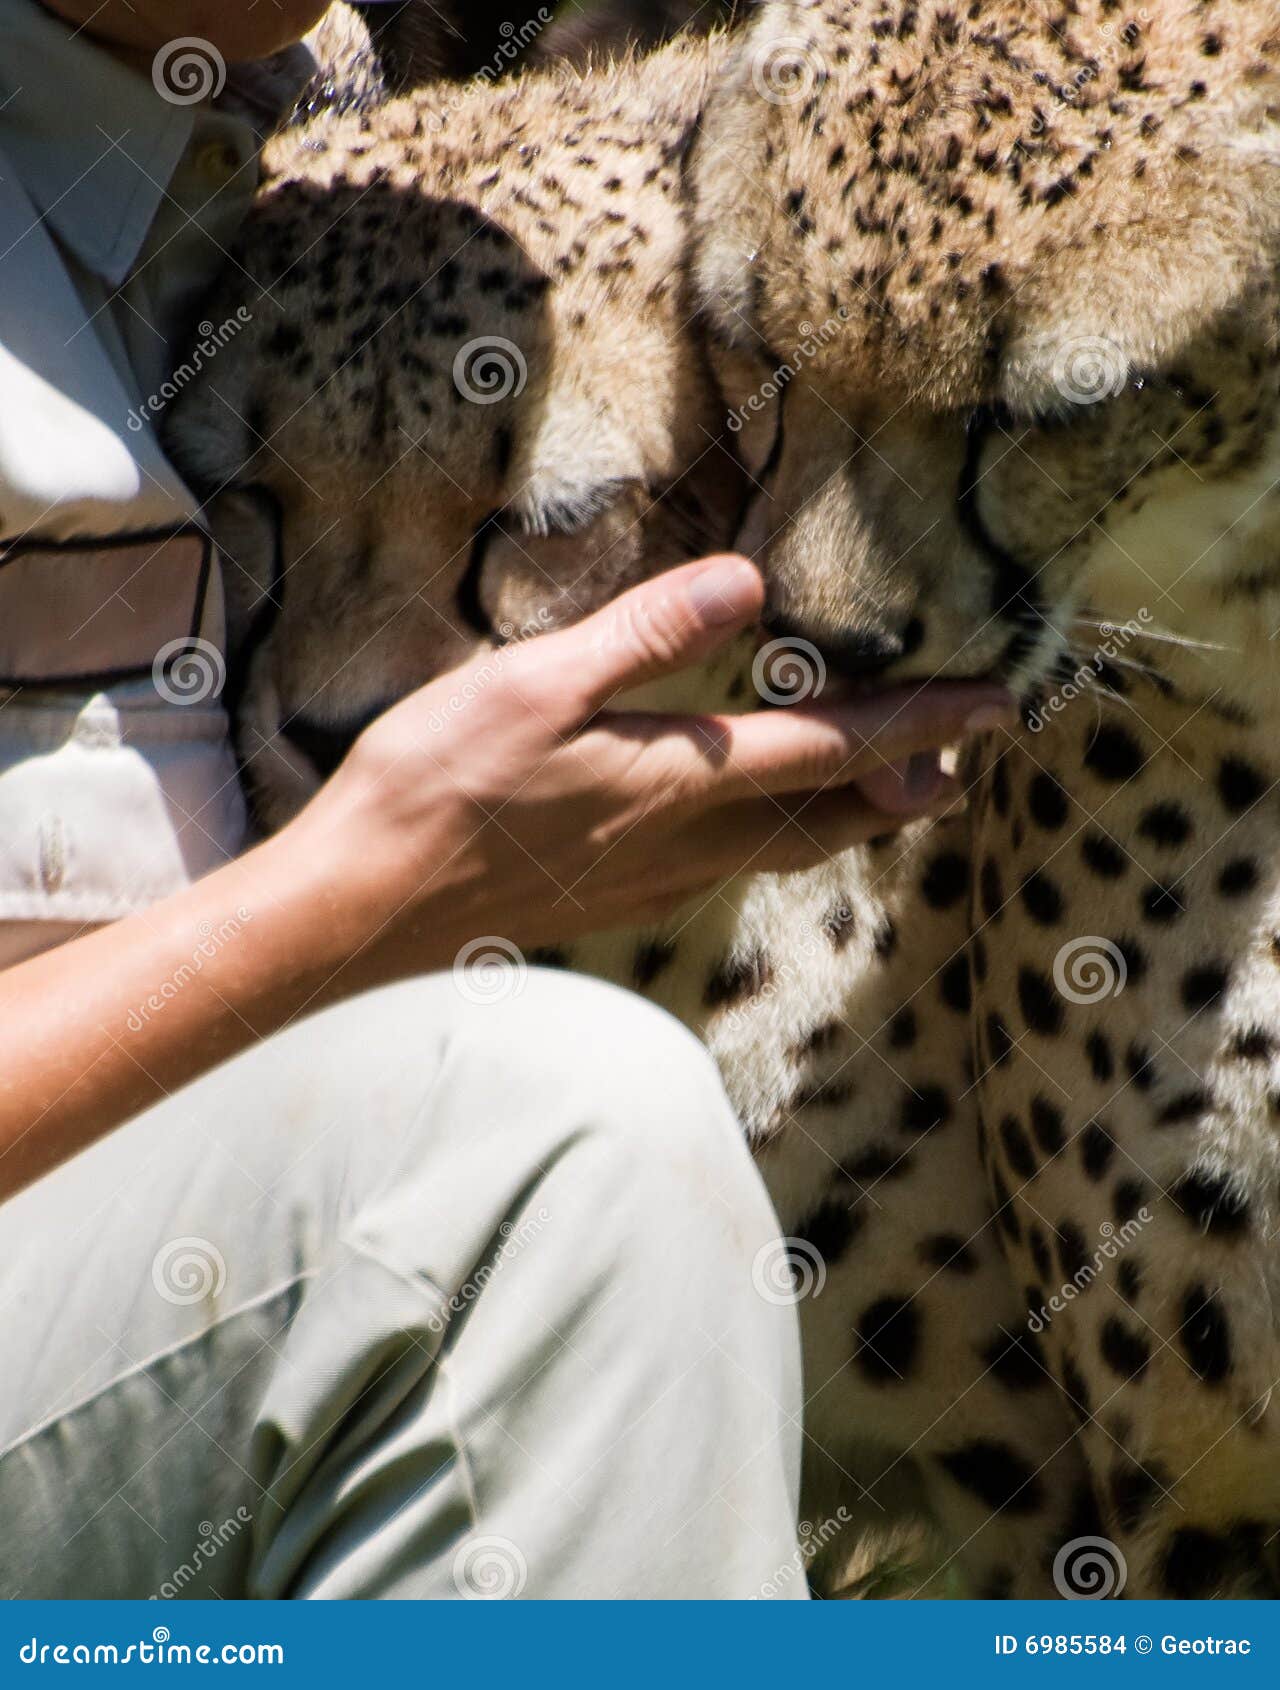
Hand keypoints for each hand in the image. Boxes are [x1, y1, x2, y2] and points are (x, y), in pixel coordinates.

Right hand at [294, 556, 1013, 977]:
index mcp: (685, 785)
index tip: (1002, 708)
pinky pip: (735, 867)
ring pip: (789, 850)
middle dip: (910, 784)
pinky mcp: (622, 900)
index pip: (839, 751)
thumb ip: (647, 636)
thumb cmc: (441, 788)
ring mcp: (658, 883)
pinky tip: (761, 821)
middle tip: (969, 756)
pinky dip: (783, 835)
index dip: (929, 725)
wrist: (369, 909)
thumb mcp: (537, 685)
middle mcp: (692, 846)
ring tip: (893, 786)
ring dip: (852, 815)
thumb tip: (748, 585)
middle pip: (836, 819)